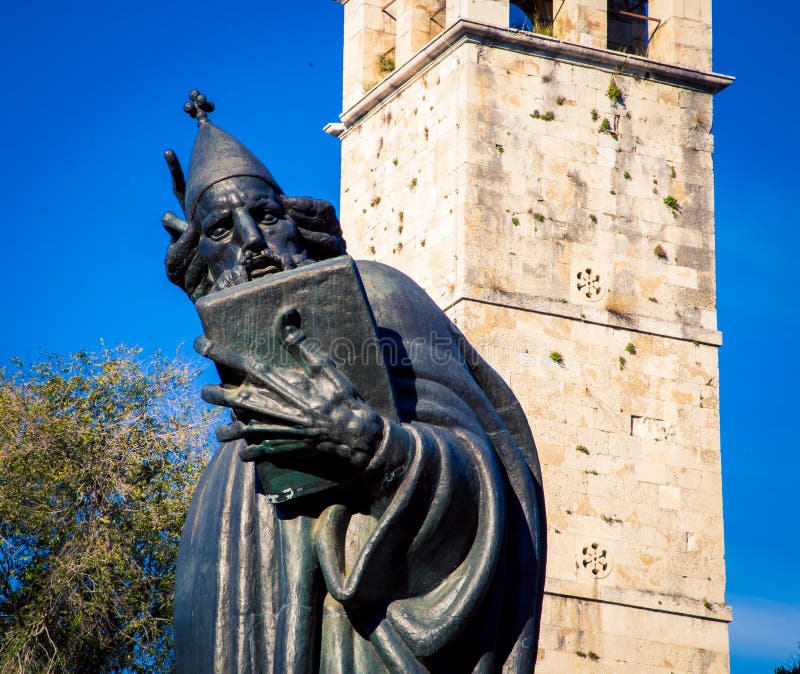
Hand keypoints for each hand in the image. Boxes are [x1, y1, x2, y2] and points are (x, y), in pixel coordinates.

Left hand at [195, 307, 382, 469]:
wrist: (352, 436)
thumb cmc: (340, 398)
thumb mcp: (324, 367)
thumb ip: (301, 344)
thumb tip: (286, 317)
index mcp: (277, 383)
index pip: (239, 363)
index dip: (217, 352)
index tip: (199, 343)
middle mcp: (268, 406)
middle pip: (229, 398)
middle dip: (213, 394)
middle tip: (207, 392)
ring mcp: (271, 429)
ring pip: (236, 429)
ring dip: (226, 430)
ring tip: (221, 430)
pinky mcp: (278, 449)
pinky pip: (254, 452)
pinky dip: (249, 452)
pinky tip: (247, 451)